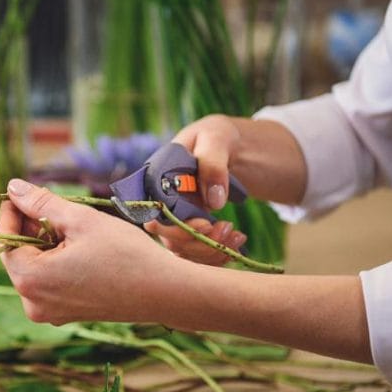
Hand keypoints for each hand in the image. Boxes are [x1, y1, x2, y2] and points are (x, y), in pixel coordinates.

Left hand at [0, 179, 179, 324]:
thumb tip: (13, 188)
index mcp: (30, 280)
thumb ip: (41, 203)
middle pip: (18, 253)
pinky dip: (58, 261)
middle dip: (33, 227)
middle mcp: (32, 303)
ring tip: (76, 229)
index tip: (27, 192)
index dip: (13, 211)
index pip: (4, 238)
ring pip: (35, 266)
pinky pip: (49, 281)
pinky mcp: (65, 314)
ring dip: (47, 242)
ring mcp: (48, 313)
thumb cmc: (126, 255)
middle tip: (59, 207)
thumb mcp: (81, 220)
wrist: (165, 292)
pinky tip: (83, 249)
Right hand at [145, 114, 247, 264]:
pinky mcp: (190, 230)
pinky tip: (236, 242)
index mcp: (156, 178)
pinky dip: (216, 254)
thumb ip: (212, 163)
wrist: (230, 147)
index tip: (206, 224)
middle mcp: (160, 202)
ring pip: (182, 250)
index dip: (175, 225)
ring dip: (210, 250)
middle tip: (228, 230)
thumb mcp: (216, 137)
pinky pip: (195, 253)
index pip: (153, 212)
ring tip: (237, 236)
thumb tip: (213, 201)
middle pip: (166, 237)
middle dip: (198, 241)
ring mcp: (174, 219)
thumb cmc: (217, 136)